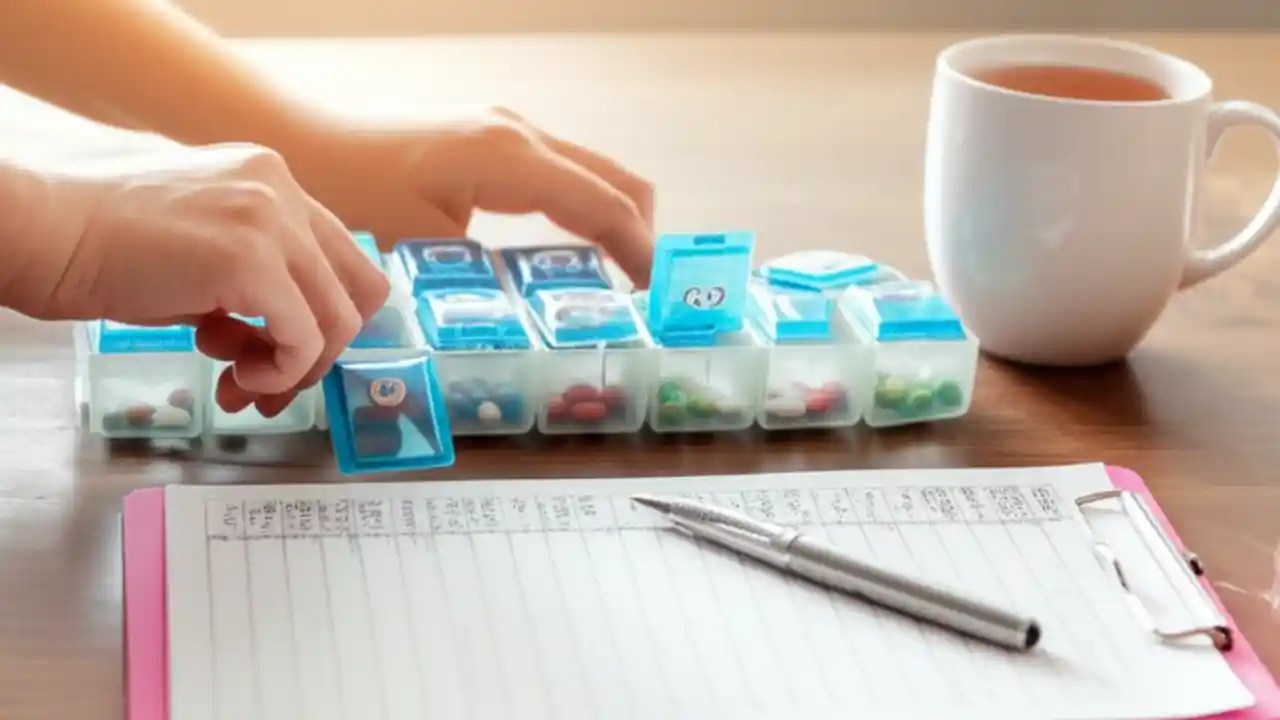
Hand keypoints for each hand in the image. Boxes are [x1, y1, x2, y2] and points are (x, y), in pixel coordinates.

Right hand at [6, 143, 389, 415]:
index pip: (341, 258)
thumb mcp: (200, 251)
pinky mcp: (250, 260)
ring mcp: (271, 221)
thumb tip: (283, 341)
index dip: (324, 319)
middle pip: (360, 289)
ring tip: (240, 385)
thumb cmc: (100, 245)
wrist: (42, 230)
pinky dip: (281, 373)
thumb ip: (253, 279)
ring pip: (338, 319)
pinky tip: (237, 378)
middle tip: (272, 383)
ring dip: (297, 369)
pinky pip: (304, 338)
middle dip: (323, 350)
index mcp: (270, 180)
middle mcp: (282, 190)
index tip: (283, 356)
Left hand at [286, 107, 655, 285]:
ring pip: (595, 175)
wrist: (298, 139)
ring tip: (621, 287)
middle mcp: (520, 134)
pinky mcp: (492, 141)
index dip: (642, 257)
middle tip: (647, 302)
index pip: (607, 207)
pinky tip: (573, 257)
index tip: (662, 305)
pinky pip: (565, 175)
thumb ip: (487, 281)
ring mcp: (508, 131)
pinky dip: (586, 213)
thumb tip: (538, 326)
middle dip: (642, 240)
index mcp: (510, 157)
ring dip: (616, 226)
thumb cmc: (345, 189)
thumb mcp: (419, 248)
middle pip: (618, 182)